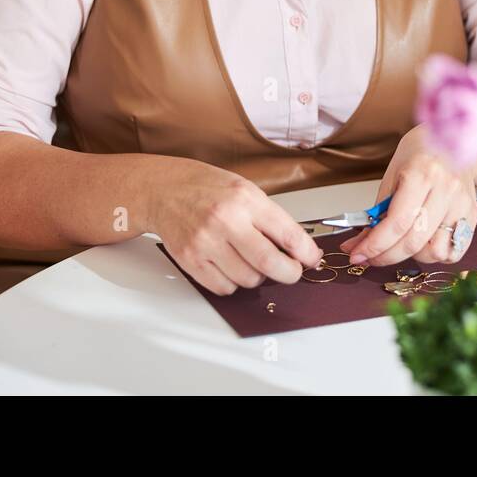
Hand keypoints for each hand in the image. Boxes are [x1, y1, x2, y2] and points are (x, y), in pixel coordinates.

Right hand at [152, 162, 323, 294]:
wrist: (165, 190)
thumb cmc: (209, 189)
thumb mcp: (246, 191)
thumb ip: (271, 219)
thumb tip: (299, 249)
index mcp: (246, 200)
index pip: (288, 234)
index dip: (306, 253)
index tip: (312, 259)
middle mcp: (226, 221)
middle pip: (269, 263)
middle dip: (289, 273)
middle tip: (292, 271)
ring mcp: (206, 243)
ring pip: (248, 279)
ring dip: (258, 277)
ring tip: (252, 261)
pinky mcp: (190, 260)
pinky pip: (224, 287)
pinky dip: (234, 283)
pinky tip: (231, 266)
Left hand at [339, 127, 476, 266]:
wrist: (452, 141)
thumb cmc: (418, 155)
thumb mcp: (391, 176)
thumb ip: (378, 212)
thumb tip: (360, 244)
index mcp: (423, 173)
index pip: (397, 223)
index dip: (374, 245)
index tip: (357, 255)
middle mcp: (446, 190)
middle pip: (414, 241)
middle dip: (386, 256)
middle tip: (369, 258)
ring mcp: (462, 204)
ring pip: (435, 252)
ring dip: (413, 256)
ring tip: (402, 242)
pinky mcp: (472, 215)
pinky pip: (453, 252)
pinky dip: (435, 254)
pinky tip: (423, 243)